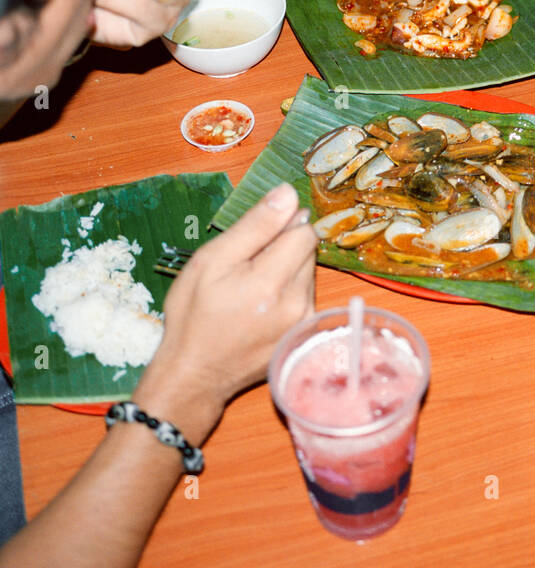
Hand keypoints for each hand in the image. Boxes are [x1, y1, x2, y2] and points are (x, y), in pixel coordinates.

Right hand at [134, 182, 315, 438]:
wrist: (194, 374)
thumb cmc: (194, 314)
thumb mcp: (212, 261)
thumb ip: (255, 225)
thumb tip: (289, 193)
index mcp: (271, 283)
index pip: (304, 232)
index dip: (280, 228)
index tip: (254, 242)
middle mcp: (297, 304)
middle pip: (307, 251)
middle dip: (281, 248)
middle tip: (246, 267)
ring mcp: (302, 323)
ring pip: (307, 272)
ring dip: (285, 270)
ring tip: (250, 289)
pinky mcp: (303, 335)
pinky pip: (305, 296)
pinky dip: (286, 292)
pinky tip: (260, 306)